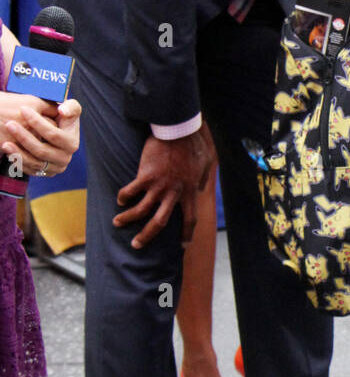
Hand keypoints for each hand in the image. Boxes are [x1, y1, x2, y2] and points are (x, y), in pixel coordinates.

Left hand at [0, 96, 80, 177]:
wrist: (56, 133)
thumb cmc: (62, 118)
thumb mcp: (70, 109)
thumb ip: (71, 107)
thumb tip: (62, 111)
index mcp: (72, 143)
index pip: (53, 134)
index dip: (38, 122)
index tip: (23, 109)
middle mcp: (65, 158)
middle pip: (42, 150)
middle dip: (24, 137)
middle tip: (9, 124)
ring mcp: (54, 168)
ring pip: (34, 162)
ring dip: (18, 153)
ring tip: (5, 143)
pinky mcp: (44, 173)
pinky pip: (29, 170)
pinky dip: (18, 161)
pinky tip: (8, 151)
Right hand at [114, 127, 213, 248]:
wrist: (179, 130)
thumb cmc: (194, 144)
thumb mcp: (205, 163)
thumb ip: (202, 178)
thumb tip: (200, 188)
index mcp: (190, 191)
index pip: (191, 219)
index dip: (187, 234)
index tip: (183, 245)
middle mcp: (174, 193)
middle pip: (159, 223)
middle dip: (146, 236)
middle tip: (136, 245)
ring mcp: (159, 186)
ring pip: (140, 211)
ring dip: (127, 219)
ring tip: (117, 222)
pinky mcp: (146, 176)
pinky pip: (130, 191)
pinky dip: (123, 197)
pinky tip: (119, 200)